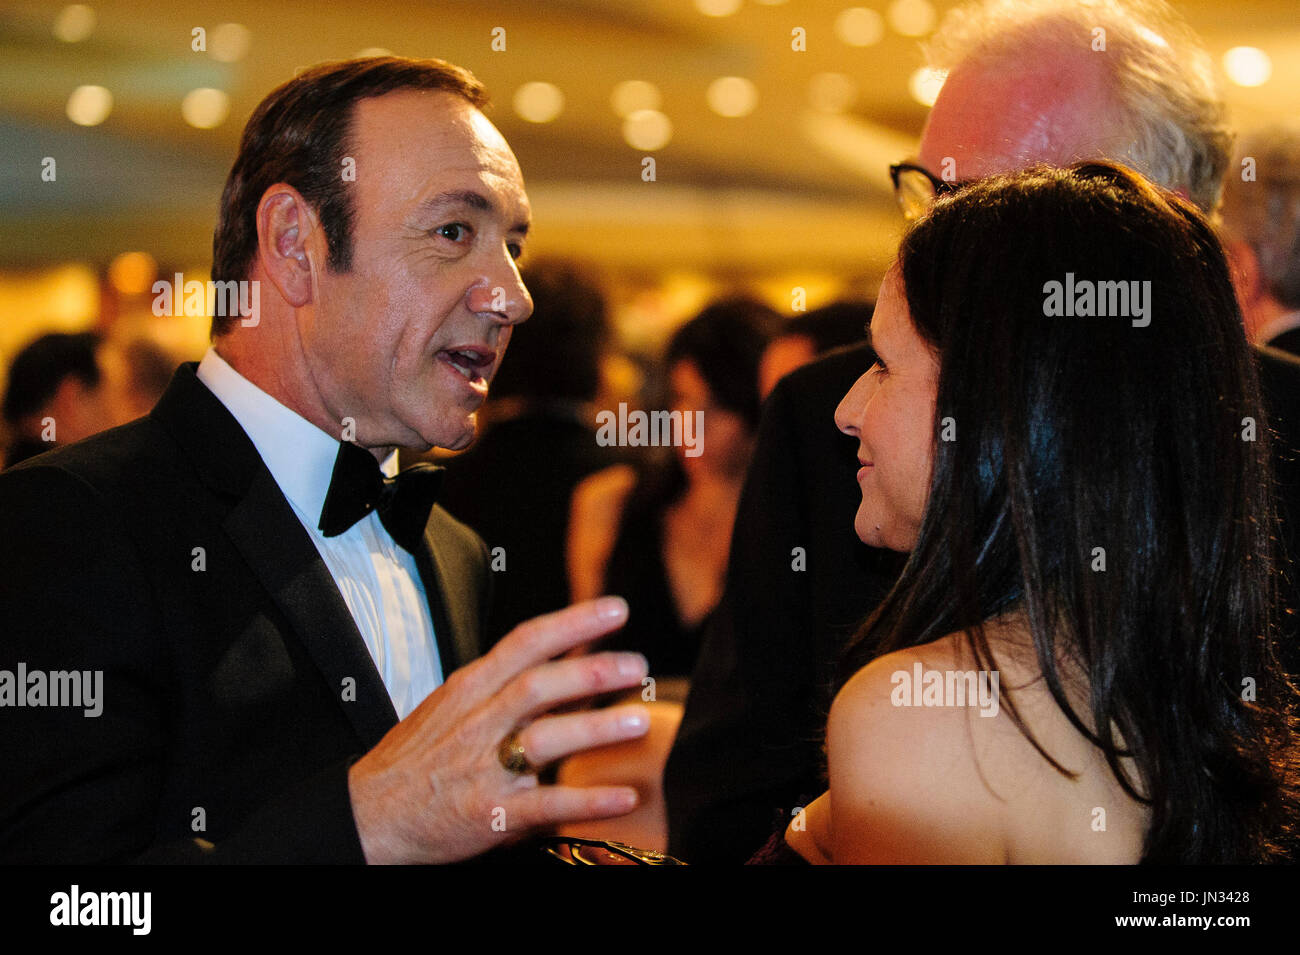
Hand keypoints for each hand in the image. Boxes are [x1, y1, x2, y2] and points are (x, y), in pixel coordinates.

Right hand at [347, 596, 650, 863]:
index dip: (572, 622)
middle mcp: (477, 723)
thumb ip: (504, 685)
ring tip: (638, 723)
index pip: (524, 643)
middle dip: (592, 671)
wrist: (367, 815)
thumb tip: (568, 665)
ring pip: (544, 740)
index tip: (615, 610)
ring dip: (595, 728)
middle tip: (637, 665)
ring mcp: (482, 768)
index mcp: (469, 689)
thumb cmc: (413, 760)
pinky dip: (587, 801)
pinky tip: (623, 797)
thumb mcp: (450, 706)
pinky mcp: (489, 814)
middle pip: (539, 685)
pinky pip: (545, 804)